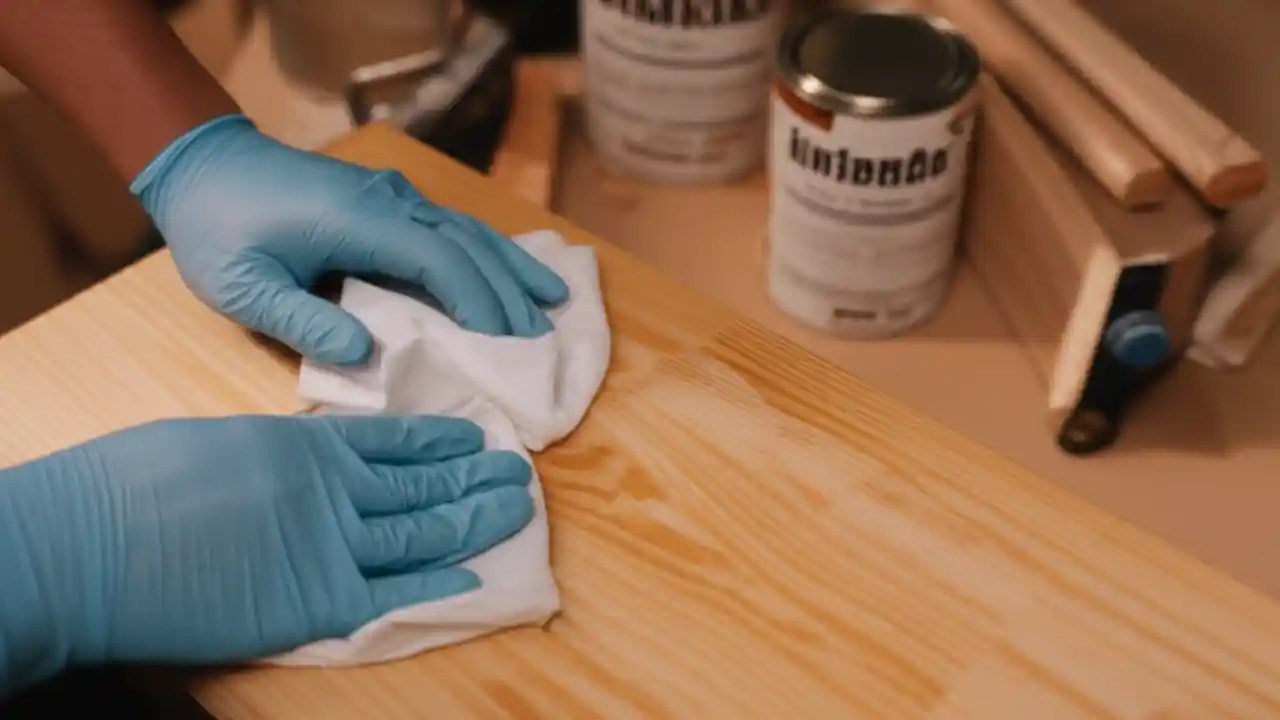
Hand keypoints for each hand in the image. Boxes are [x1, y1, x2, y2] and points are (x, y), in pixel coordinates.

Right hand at [0, 415, 532, 692]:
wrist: (96, 544)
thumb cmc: (138, 486)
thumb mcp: (223, 445)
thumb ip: (279, 455)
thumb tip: (307, 464)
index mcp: (307, 445)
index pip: (395, 439)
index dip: (440, 441)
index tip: (474, 438)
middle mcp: (336, 491)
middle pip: (423, 486)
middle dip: (474, 479)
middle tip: (519, 472)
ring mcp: (334, 545)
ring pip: (424, 532)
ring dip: (473, 520)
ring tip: (518, 507)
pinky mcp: (322, 602)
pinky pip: (396, 592)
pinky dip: (438, 585)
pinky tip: (475, 577)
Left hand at [130, 114, 568, 364]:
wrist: (203, 165)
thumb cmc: (219, 230)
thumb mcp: (243, 288)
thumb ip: (301, 322)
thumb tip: (364, 353)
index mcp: (359, 221)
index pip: (437, 260)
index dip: (475, 300)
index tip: (504, 340)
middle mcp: (388, 201)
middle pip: (466, 243)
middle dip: (507, 289)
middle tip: (543, 335)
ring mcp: (392, 196)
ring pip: (467, 230)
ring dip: (508, 266)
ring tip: (551, 299)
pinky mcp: (389, 201)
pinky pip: (451, 226)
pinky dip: (487, 251)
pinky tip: (508, 269)